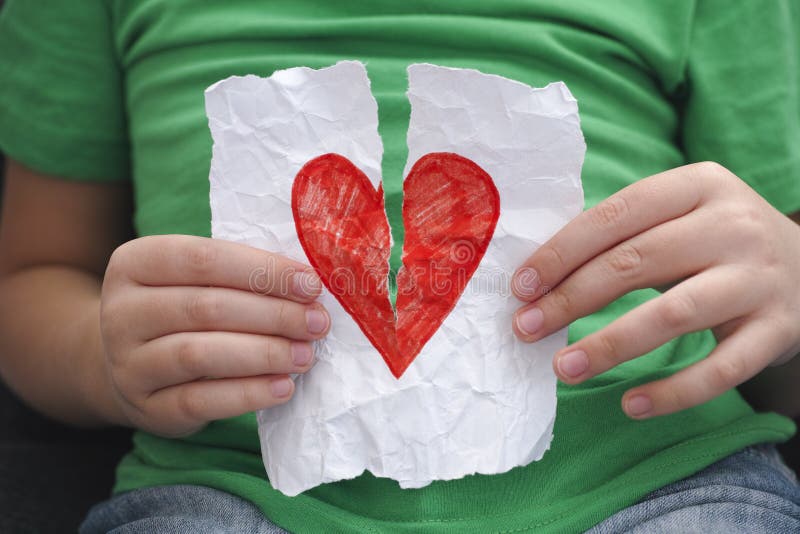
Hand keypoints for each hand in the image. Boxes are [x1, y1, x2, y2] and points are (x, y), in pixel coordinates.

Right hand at [100, 235, 327, 436]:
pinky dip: (248, 393)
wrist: (131, 367)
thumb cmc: (182, 310)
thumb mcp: (197, 281)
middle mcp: (121, 311)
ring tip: (305, 355)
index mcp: (135, 262)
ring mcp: (127, 362)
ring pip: (201, 354)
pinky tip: (283, 387)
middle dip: (273, 315)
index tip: (311, 285)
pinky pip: (200, 400)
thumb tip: (308, 284)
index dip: (264, 271)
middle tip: (317, 323)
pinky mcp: (145, 406)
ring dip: (264, 353)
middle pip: (206, 307)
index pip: (204, 259)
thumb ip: (240, 273)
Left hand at [511, 162, 799, 418]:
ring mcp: (759, 278)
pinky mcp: (779, 329)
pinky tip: (631, 404)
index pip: (617, 214)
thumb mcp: (679, 215)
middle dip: (571, 299)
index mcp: (700, 184)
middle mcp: (734, 224)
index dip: (562, 252)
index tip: (521, 287)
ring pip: (674, 314)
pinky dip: (673, 391)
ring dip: (610, 345)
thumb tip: (538, 278)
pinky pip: (721, 369)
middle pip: (637, 263)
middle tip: (526, 329)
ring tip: (564, 368)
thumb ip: (622, 234)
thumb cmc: (714, 241)